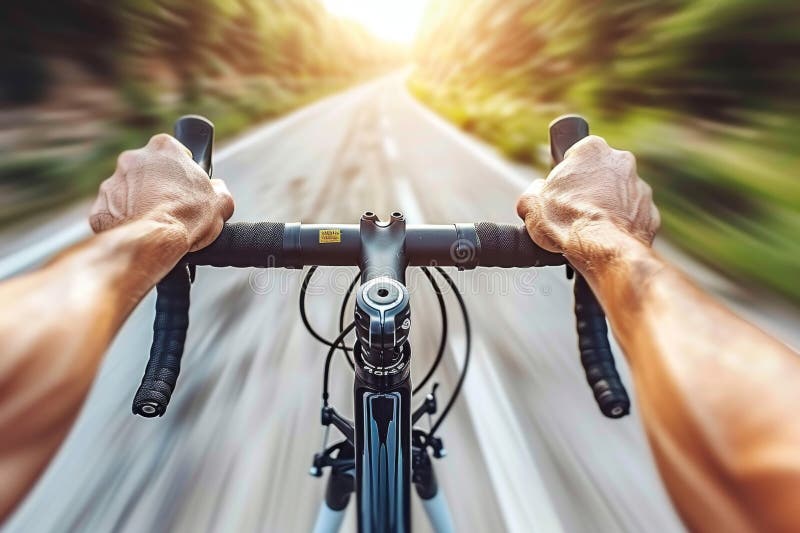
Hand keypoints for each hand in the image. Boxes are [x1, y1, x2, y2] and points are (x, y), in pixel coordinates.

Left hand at [89, 134, 233, 252]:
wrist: (154, 242)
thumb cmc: (187, 218)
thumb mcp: (221, 202)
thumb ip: (219, 189)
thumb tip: (217, 190)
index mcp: (164, 148)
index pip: (175, 151)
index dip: (183, 170)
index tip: (187, 186)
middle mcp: (134, 158)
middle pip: (149, 170)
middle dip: (159, 186)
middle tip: (173, 207)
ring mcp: (113, 182)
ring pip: (129, 191)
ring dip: (140, 203)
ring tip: (156, 224)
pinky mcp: (99, 207)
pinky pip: (113, 213)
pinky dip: (124, 222)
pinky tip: (140, 233)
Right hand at [516, 135, 659, 271]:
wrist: (602, 252)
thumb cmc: (569, 224)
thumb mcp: (531, 204)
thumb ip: (532, 192)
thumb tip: (535, 194)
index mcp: (592, 150)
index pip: (575, 155)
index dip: (566, 175)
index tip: (560, 191)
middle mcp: (620, 162)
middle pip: (599, 173)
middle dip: (588, 189)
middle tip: (573, 211)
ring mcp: (640, 187)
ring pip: (618, 194)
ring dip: (606, 207)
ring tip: (589, 228)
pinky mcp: (651, 212)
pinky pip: (632, 216)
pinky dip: (620, 225)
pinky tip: (606, 237)